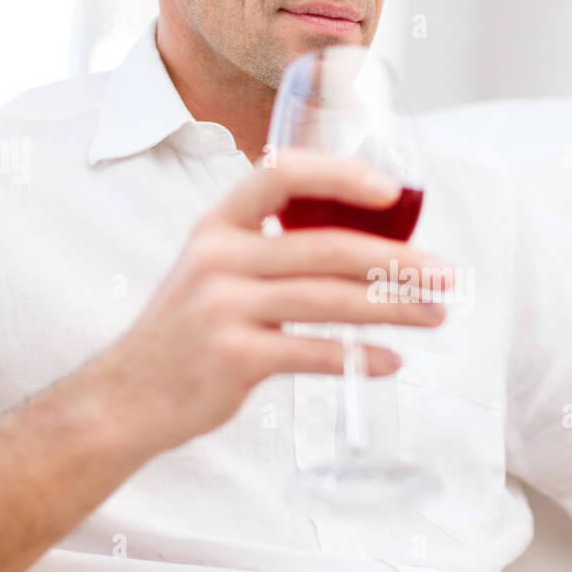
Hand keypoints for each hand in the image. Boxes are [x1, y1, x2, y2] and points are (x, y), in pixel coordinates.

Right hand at [100, 148, 451, 452]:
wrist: (126, 397)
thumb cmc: (187, 331)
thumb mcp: (213, 271)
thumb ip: (272, 251)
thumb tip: (367, 247)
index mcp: (218, 224)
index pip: (282, 173)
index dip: (341, 176)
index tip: (393, 192)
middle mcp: (219, 258)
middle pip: (327, 246)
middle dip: (398, 260)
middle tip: (444, 275)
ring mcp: (224, 308)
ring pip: (330, 299)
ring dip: (393, 308)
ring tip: (434, 316)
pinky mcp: (235, 357)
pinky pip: (314, 352)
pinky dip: (360, 357)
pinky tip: (391, 361)